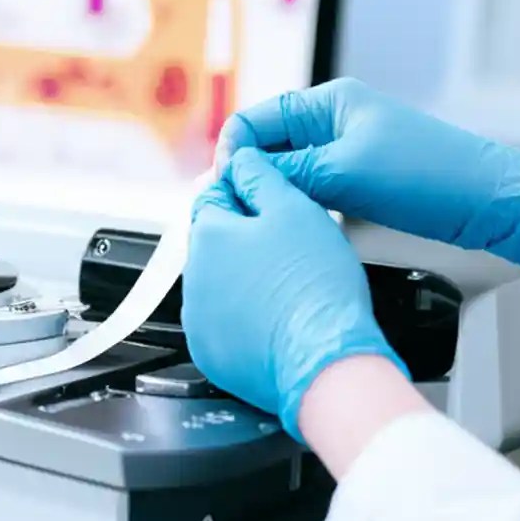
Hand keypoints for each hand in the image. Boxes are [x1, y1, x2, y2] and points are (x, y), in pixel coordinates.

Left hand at [182, 148, 408, 441]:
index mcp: (207, 236)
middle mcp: (192, 279)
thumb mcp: (293, 208)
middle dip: (247, 239)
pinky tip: (279, 318)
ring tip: (289, 287)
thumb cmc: (315, 287)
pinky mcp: (213, 355)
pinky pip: (226, 324)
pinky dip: (247, 318)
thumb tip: (238, 158)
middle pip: (216, 243)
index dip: (246, 195)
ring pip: (220, 284)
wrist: (326, 362)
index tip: (271, 205)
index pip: (213, 196)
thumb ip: (259, 176)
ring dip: (246, 279)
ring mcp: (199, 321)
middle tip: (291, 249)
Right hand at [216, 78, 519, 293]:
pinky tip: (299, 228)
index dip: (232, 153)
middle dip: (251, 176)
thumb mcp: (344, 173)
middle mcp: (336, 122)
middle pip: (270, 146)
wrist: (493, 203)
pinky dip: (303, 207)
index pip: (256, 120)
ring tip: (268, 222)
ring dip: (278, 194)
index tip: (224, 189)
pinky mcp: (364, 182)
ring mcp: (350, 153)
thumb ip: (287, 172)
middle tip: (239, 212)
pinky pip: (316, 191)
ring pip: (292, 173)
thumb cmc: (430, 177)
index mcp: (330, 102)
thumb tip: (240, 176)